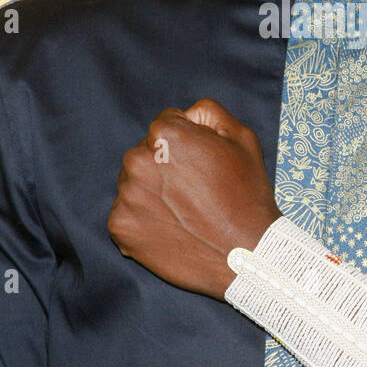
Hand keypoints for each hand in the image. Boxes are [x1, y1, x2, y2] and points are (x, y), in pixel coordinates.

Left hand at [107, 98, 281, 298]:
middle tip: (193, 191)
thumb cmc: (247, 195)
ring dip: (152, 192)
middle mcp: (137, 160)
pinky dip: (143, 220)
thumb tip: (185, 113)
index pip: (164, 126)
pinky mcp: (120, 227)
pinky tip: (171, 228)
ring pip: (134, 184)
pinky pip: (126, 213)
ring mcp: (126, 195)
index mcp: (164, 134)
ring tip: (183, 212)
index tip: (201, 165)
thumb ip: (208, 113)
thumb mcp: (242, 137)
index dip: (186, 144)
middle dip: (164, 167)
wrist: (245, 254)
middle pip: (144, 154)